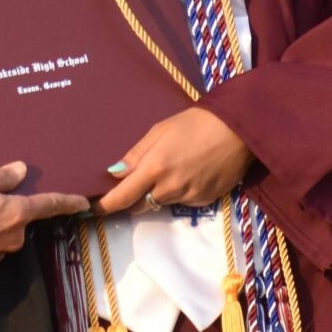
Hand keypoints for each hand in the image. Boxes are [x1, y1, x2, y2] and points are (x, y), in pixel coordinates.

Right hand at [0, 162, 87, 267]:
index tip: (84, 203)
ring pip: (7, 230)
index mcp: (18, 213)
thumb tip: (21, 170)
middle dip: (11, 209)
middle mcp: (16, 235)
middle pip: (22, 218)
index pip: (50, 205)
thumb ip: (4, 176)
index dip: (69, 203)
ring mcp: (2, 251)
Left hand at [95, 107, 252, 215]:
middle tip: (142, 176)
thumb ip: (136, 155)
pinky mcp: (205, 201)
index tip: (93, 209)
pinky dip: (180, 192)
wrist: (237, 129)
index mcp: (154, 167)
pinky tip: (192, 172)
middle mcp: (169, 188)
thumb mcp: (160, 131)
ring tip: (174, 166)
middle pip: (140, 205)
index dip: (105, 206)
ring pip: (162, 203)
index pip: (122, 197)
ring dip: (159, 193)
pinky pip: (183, 202)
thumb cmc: (195, 123)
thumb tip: (113, 173)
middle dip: (134, 196)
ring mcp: (189, 197)